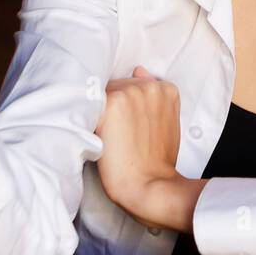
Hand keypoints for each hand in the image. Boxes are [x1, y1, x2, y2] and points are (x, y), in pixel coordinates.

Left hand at [94, 65, 207, 228]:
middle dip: (116, 107)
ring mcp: (130, 92)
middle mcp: (149, 85)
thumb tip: (139, 69)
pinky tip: (98, 136)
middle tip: (122, 136)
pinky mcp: (111, 104)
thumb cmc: (156, 161)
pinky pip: (89, 104)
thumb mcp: (164, 123)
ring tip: (112, 138)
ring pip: (102, 94)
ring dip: (101, 112)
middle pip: (117, 86)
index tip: (129, 127)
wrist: (149, 185)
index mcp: (166, 89)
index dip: (128, 108)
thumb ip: (153, 96)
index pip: (134, 85)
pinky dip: (89, 119)